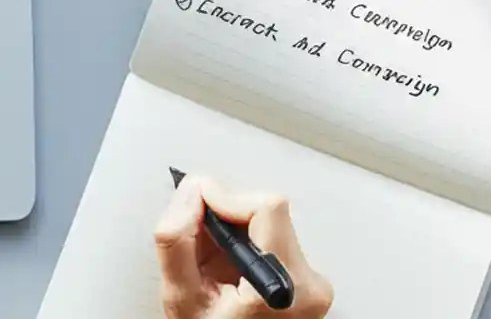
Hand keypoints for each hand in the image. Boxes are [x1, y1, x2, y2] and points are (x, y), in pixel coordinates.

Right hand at [154, 176, 333, 318]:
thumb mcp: (181, 297)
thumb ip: (177, 240)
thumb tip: (188, 192)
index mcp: (284, 288)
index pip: (267, 208)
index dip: (225, 197)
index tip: (198, 199)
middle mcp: (309, 284)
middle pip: (268, 212)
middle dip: (225, 217)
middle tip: (201, 241)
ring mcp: (313, 283)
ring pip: (270, 222)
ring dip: (235, 230)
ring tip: (215, 263)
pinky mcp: (310, 280)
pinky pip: (275, 238)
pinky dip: (246, 242)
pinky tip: (230, 268)